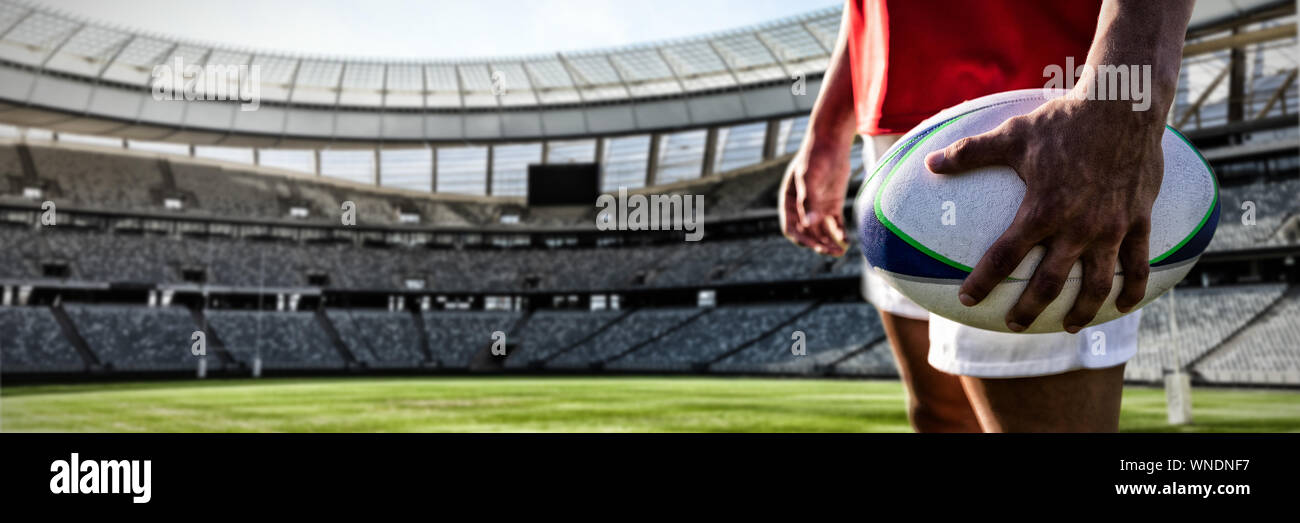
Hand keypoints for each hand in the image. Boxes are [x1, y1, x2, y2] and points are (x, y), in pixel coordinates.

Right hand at [779, 144, 850, 256]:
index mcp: (790, 202)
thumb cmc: (815, 156)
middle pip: (808, 233)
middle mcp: (802, 208)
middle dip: (819, 244)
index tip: (815, 246)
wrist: (832, 142)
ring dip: (830, 242)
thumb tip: (808, 224)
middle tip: (832, 252)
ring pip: (822, 232)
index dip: (802, 239)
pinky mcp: (833, 205)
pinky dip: (840, 234)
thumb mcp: (809, 177)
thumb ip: (809, 201)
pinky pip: (835, 224)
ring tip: (841, 252)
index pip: (791, 228)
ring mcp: (818, 207)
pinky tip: (847, 242)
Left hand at [924, 95, 1164, 332]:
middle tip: (1014, 325)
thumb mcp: (1012, 134)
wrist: (1124, 105)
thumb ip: (969, 153)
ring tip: (1070, 325)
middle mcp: (1076, 227)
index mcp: (1041, 210)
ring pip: (1096, 284)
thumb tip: (930, 163)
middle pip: (1049, 284)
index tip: (967, 299)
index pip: (1004, 257)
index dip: (983, 282)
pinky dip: (1132, 289)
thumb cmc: (1063, 120)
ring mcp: (1110, 228)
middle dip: (1028, 310)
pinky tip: (1124, 305)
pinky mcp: (1137, 221)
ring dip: (1083, 310)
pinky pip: (1138, 265)